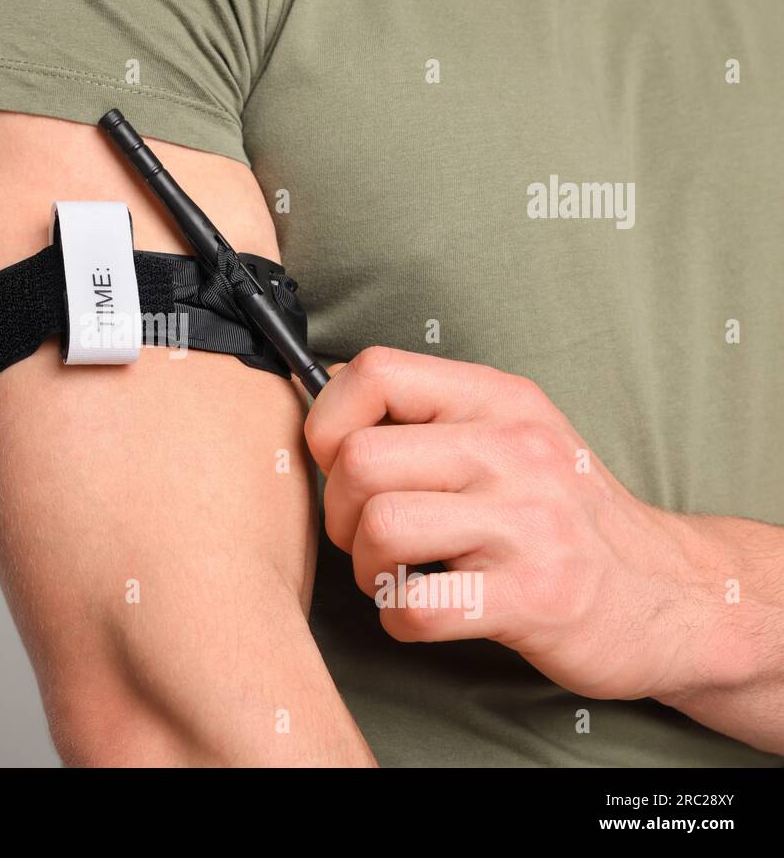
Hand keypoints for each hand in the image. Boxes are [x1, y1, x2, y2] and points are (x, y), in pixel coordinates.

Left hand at [304, 346, 726, 700]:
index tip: (342, 464)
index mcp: (497, 399)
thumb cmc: (562, 514)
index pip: (372, 371)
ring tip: (396, 575)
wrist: (671, 593)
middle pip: (358, 460)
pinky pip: (417, 606)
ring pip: (380, 528)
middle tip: (369, 537)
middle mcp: (514, 448)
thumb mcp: (511, 433)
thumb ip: (427, 414)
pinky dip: (398, 618)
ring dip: (365, 568)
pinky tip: (423, 611)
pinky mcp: (535, 597)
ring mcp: (528, 522)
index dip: (328, 422)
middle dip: (340, 512)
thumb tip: (317, 397)